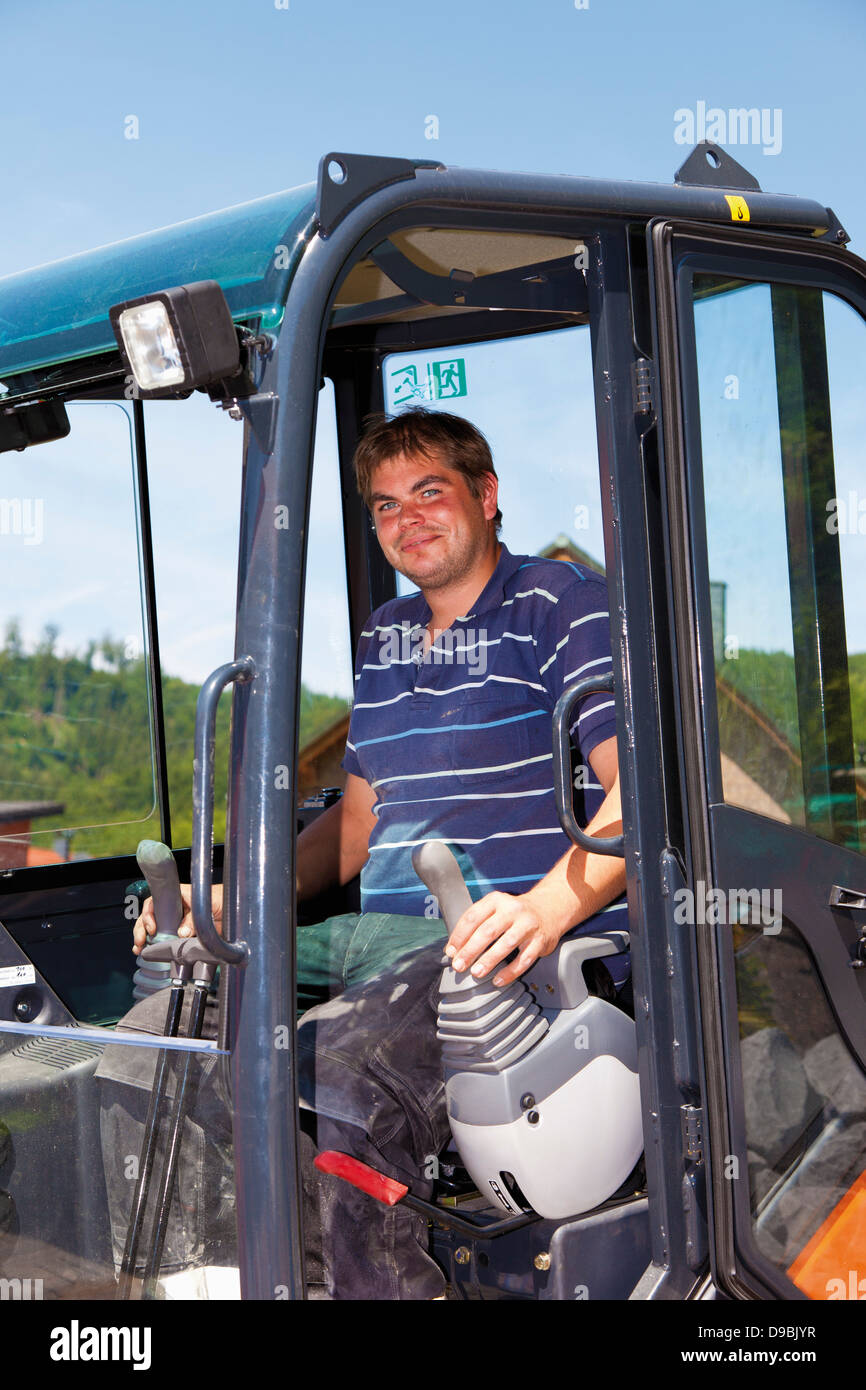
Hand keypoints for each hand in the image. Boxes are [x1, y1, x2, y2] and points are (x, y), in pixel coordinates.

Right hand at [132, 883, 223, 954]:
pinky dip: (154, 944)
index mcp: (182, 895)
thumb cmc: (227, 901)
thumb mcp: (213, 908)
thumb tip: (181, 933)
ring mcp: (178, 919)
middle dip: (141, 928)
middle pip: (151, 914)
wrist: (240, 911)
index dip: (149, 913)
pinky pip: (165, 936)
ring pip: (155, 925)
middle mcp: (177, 906)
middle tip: (140, 941)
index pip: (157, 899)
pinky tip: (148, 951)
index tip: (151, 928)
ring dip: (144, 936)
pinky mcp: (183, 931)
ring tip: (139, 948)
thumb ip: (196, 920)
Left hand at [444, 889, 565, 987]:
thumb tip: (454, 950)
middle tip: (459, 965)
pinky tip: (498, 980)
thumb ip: (476, 925)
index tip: (451, 952)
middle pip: (488, 931)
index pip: (473, 917)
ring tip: (476, 972)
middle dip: (471, 950)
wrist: (550, 909)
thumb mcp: (495, 909)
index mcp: (496, 900)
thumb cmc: (515, 914)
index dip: (459, 936)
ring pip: (506, 944)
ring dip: (489, 960)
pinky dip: (510, 972)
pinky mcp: (540, 940)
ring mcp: (528, 924)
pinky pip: (524, 959)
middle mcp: (512, 910)